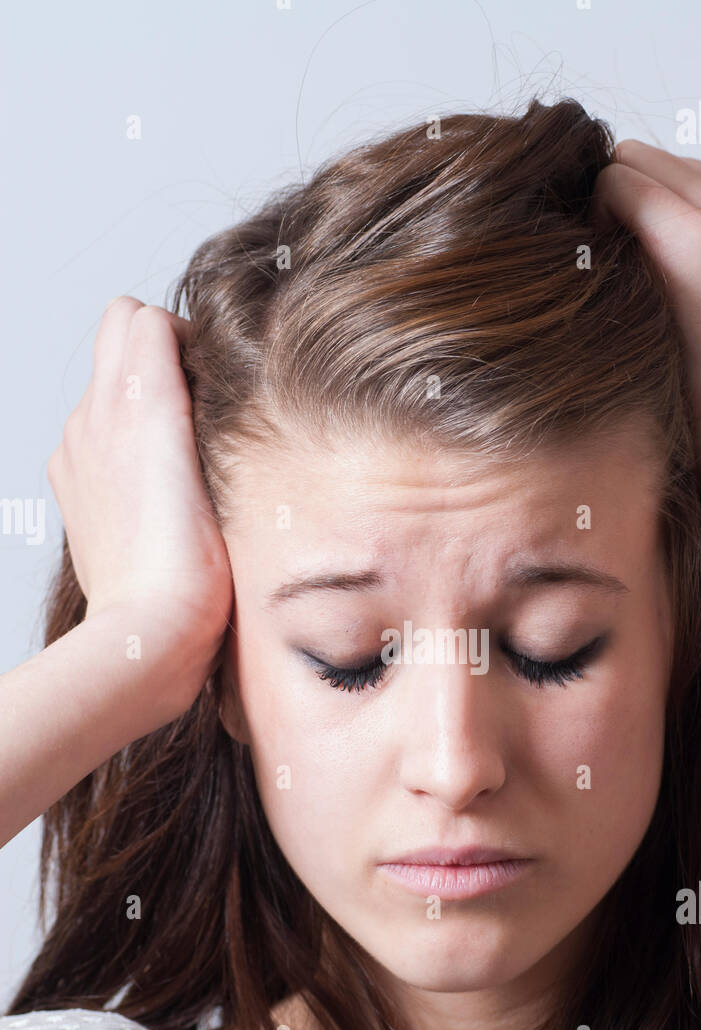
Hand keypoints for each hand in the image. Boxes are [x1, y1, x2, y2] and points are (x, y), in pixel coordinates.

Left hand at [47, 297, 233, 689]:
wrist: (152, 630)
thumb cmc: (195, 563)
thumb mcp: (219, 458)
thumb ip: (203, 394)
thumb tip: (203, 362)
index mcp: (134, 399)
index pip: (144, 317)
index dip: (186, 339)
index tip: (214, 384)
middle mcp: (93, 415)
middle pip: (118, 332)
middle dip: (159, 352)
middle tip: (199, 403)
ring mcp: (75, 450)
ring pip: (106, 385)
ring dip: (142, 400)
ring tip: (183, 455)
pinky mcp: (70, 485)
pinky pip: (93, 434)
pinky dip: (121, 443)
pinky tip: (156, 488)